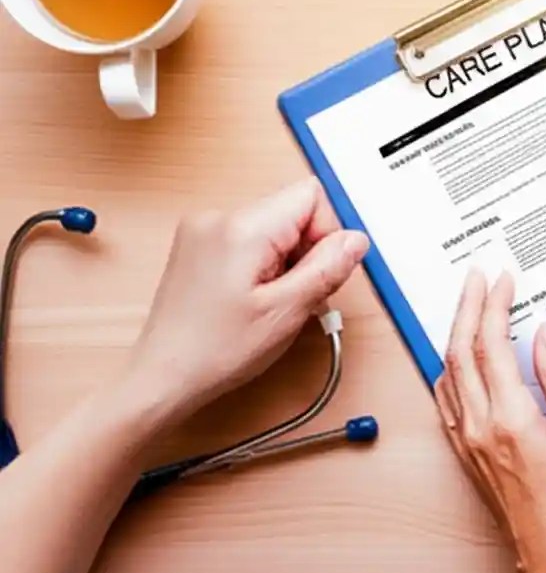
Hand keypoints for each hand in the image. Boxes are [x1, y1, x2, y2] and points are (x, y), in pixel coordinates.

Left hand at [126, 178, 368, 422]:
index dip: (327, 233)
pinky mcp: (198, 246)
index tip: (317, 272)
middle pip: (292, 210)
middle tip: (295, 296)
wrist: (163, 376)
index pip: (310, 196)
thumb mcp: (286, 312)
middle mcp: (218, 218)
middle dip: (306, 251)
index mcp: (241, 228)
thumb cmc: (214, 351)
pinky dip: (264, 265)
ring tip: (270, 302)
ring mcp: (204, 230)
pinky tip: (254, 299)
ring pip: (274, 228)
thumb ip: (326, 268)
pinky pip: (251, 240)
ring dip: (286, 262)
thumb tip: (355, 240)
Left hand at [436, 270, 545, 572]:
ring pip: (448, 372)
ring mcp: (467, 441)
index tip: (503, 279)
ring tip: (470, 307)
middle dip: (468, 307)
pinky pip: (447, 399)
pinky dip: (451, 367)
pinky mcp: (466, 454)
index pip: (491, 344)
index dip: (494, 305)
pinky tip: (462, 360)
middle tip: (478, 277)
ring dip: (456, 333)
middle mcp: (478, 427)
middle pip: (460, 350)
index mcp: (508, 418)